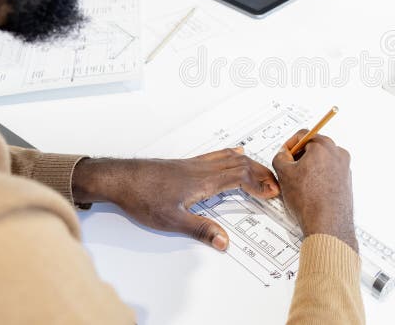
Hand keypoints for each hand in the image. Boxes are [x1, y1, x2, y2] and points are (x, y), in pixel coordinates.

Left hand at [72, 148, 279, 249]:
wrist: (119, 178)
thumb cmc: (141, 197)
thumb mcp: (172, 220)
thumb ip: (201, 230)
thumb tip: (224, 241)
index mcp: (203, 181)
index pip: (240, 177)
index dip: (259, 184)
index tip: (273, 193)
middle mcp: (201, 168)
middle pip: (240, 164)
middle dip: (261, 173)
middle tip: (275, 184)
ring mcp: (193, 164)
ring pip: (230, 157)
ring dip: (250, 164)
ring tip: (262, 171)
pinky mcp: (185, 164)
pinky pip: (217, 155)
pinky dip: (232, 155)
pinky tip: (233, 153)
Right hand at [272, 130, 356, 251]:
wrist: (327, 224)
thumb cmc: (310, 200)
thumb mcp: (284, 174)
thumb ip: (280, 157)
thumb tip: (283, 154)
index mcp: (324, 146)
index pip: (303, 135)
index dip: (289, 144)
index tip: (284, 155)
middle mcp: (338, 154)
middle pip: (314, 147)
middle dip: (300, 156)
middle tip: (289, 169)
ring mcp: (344, 168)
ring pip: (322, 161)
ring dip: (309, 167)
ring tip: (300, 184)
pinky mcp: (346, 181)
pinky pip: (329, 173)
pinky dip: (319, 177)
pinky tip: (310, 191)